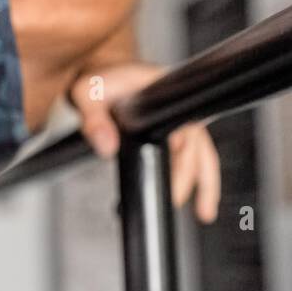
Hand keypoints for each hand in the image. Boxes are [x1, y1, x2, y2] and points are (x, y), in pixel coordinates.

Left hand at [69, 61, 221, 223]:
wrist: (96, 79)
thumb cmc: (96, 81)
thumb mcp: (86, 94)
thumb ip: (93, 120)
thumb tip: (107, 147)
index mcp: (165, 92)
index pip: (187, 128)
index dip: (185, 157)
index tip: (178, 180)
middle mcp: (176, 107)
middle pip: (197, 147)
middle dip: (188, 178)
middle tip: (174, 201)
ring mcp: (175, 121)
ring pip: (201, 155)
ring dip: (205, 183)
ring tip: (204, 212)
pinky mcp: (170, 133)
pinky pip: (186, 158)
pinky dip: (189, 179)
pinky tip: (189, 201)